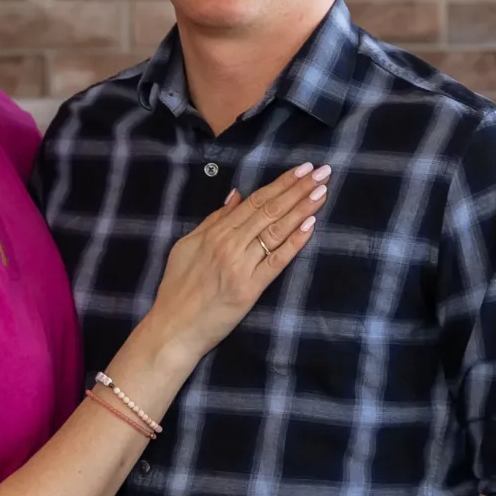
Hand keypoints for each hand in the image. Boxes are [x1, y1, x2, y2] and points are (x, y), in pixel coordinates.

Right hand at [149, 162, 330, 364]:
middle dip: (298, 189)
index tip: (302, 169)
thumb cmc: (177, 288)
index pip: (254, 201)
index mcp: (215, 232)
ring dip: (301, 209)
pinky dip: (294, 242)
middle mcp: (229, 244)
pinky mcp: (250, 289)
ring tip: (321, 190)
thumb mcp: (187, 245)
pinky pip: (277, 260)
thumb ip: (213, 220)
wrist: (174, 326)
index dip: (280, 183)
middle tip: (322, 172)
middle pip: (270, 210)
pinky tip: (310, 225)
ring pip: (276, 230)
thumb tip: (236, 195)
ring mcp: (241, 266)